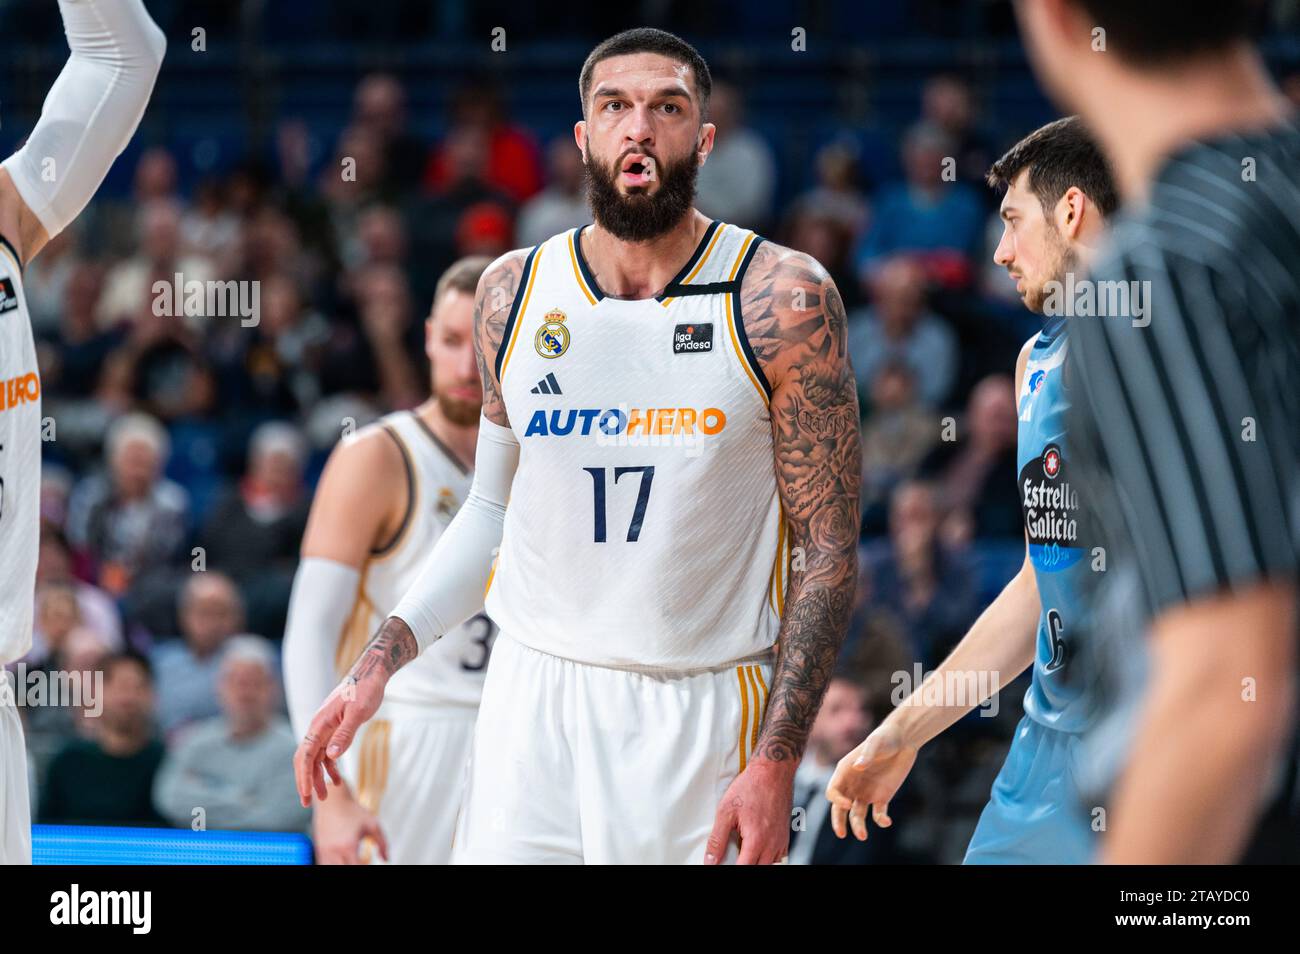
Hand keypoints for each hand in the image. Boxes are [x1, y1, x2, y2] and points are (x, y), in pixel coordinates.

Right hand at [293, 671, 385, 806]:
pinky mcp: (335, 729)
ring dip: (318, 777)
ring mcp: (326, 728)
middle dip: (305, 781)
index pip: (305, 755)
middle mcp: (318, 727)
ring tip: (325, 796)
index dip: (304, 777)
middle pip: (305, 759)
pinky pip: (327, 752)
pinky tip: (337, 780)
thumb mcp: (358, 713)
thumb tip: (330, 756)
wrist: (372, 674)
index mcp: (320, 724)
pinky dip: (330, 766)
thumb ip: (344, 734)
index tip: (306, 795)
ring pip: (316, 758)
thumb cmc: (365, 690)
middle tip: (308, 803)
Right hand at [312, 784, 388, 864]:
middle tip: (362, 860)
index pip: (357, 868)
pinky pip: (324, 864)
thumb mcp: (373, 825)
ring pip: (332, 869)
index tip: (368, 862)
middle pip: (344, 870)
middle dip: (354, 866)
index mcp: (349, 847)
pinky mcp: (319, 849)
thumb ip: (382, 843)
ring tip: (352, 859)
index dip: (365, 868)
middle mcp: (334, 852)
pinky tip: (342, 859)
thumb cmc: (353, 811)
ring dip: (343, 866)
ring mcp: (324, 852)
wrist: (332, 800)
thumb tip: (386, 859)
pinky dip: (334, 864)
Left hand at [704, 758, 794, 864]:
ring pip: (769, 864)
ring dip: (755, 861)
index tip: (723, 864)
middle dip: (744, 863)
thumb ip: (717, 839)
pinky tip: (756, 845)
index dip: (731, 867)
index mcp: (757, 840)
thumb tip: (710, 859)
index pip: (744, 868)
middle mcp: (772, 844)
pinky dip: (766, 856)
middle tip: (733, 854)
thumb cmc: (751, 786)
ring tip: (744, 849)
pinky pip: (778, 856)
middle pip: (757, 868)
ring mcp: (781, 841)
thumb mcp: (726, 811)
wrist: (772, 772)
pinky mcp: (785, 836)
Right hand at [825, 721, 916, 840]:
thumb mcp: (875, 743)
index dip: (837, 800)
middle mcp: (852, 784)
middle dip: (838, 821)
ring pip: (857, 815)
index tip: (848, 804)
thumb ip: (866, 755)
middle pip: (839, 807)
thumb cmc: (884, 738)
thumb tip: (858, 767)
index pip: (833, 791)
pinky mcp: (882, 798)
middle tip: (841, 833)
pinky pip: (878, 814)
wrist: (903, 740)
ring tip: (863, 836)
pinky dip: (881, 820)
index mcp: (845, 771)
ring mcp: (866, 792)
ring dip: (858, 826)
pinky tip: (886, 821)